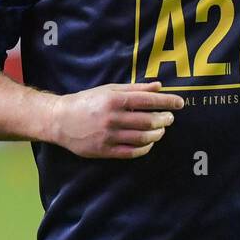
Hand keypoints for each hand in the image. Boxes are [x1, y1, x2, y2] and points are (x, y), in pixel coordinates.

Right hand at [47, 81, 183, 158]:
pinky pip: (132, 152)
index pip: (148, 101)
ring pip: (142, 138)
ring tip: (161, 130)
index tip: (180, 103)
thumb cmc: (87, 101)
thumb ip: (135, 89)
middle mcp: (112, 118)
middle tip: (170, 118)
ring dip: (157, 134)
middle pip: (148, 121)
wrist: (59, 120)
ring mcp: (108, 136)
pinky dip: (145, 148)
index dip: (167, 102)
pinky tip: (149, 143)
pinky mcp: (104, 151)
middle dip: (164, 119)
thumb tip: (159, 87)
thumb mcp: (109, 90)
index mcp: (114, 100)